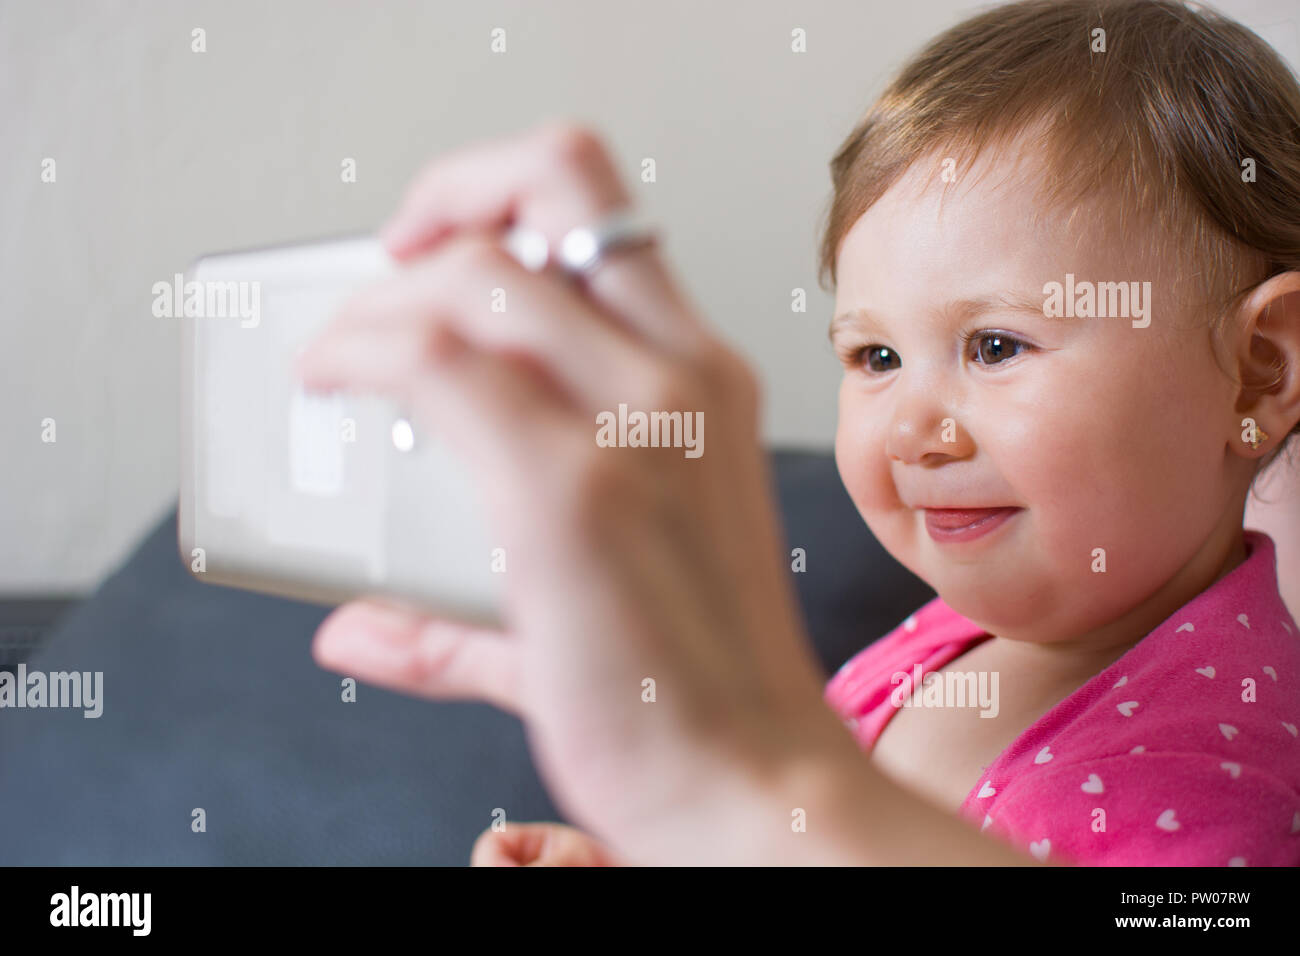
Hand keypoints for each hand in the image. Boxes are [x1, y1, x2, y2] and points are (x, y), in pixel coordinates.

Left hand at [297, 119, 849, 864]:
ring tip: (338, 352)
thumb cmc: (695, 692)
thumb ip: (465, 610)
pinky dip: (361, 353)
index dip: (505, 193)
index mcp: (702, 382)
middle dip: (446, 198)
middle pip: (559, 180)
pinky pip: (438, 362)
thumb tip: (353, 624)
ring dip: (381, 293)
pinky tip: (332, 386)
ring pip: (481, 269)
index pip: (607, 214)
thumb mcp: (600, 600)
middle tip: (388, 263)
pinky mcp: (571, 493)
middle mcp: (679, 379)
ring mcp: (634, 426)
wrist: (751, 780)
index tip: (439, 245)